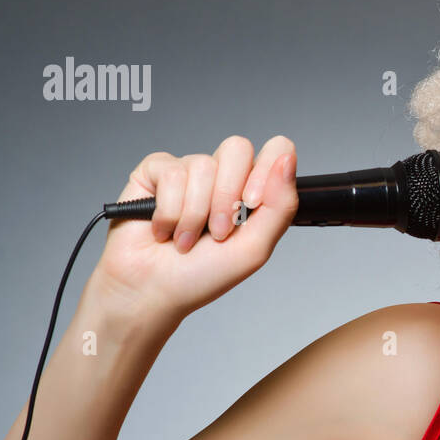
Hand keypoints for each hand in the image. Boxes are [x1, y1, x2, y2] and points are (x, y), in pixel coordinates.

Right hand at [89, 135, 297, 323]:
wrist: (152, 291)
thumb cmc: (202, 276)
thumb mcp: (255, 248)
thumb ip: (280, 204)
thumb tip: (287, 160)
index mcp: (252, 191)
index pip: (275, 151)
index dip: (266, 172)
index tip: (251, 205)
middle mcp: (222, 177)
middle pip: (237, 148)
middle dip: (227, 197)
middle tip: (218, 232)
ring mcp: (189, 171)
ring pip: (202, 165)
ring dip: (195, 214)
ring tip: (185, 239)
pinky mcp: (156, 172)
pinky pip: (171, 172)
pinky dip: (169, 210)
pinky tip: (164, 229)